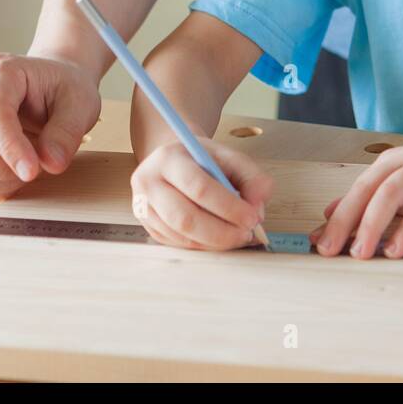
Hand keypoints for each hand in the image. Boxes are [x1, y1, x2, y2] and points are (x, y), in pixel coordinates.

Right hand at [0, 53, 101, 200]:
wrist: (56, 86)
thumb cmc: (65, 89)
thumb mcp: (81, 103)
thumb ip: (67, 132)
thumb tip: (51, 163)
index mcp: (1, 73)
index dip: (10, 147)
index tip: (32, 171)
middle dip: (3, 168)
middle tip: (38, 168)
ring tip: (30, 168)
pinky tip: (16, 174)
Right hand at [130, 137, 272, 249]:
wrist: (175, 161)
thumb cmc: (203, 160)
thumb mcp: (230, 157)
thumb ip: (252, 177)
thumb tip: (258, 206)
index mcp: (168, 158)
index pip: (198, 187)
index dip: (229, 207)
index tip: (252, 217)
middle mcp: (148, 182)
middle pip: (185, 217)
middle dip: (222, 232)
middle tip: (247, 233)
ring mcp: (144, 207)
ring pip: (181, 236)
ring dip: (215, 242)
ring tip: (238, 236)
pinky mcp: (148, 226)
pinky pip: (178, 244)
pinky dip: (204, 246)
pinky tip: (221, 239)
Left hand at [312, 144, 402, 259]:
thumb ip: (374, 200)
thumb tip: (331, 215)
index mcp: (393, 162)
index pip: (358, 189)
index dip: (338, 216)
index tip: (320, 243)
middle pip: (370, 190)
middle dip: (348, 222)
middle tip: (331, 250)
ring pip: (393, 195)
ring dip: (373, 225)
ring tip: (362, 253)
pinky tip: (396, 248)